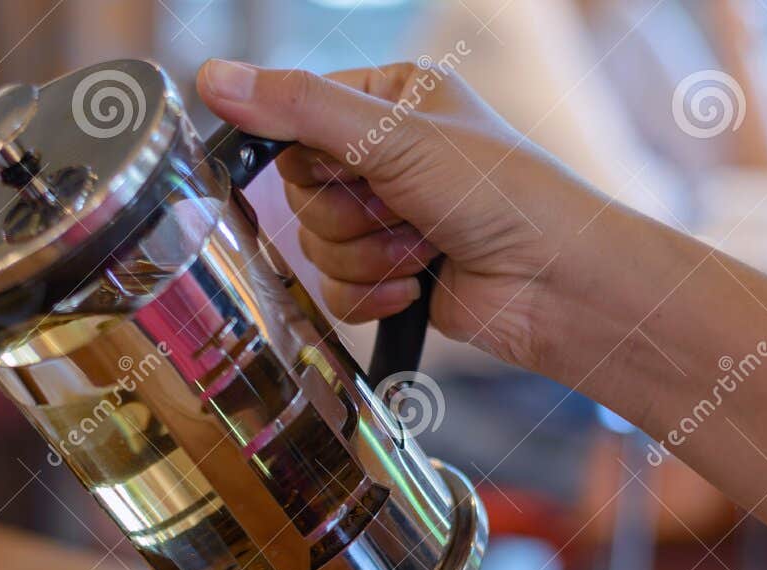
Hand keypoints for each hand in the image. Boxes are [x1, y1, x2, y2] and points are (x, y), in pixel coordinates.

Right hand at [196, 58, 613, 373]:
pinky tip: (417, 284)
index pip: (296, 119)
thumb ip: (299, 109)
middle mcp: (385, 156)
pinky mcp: (389, 276)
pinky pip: (335, 292)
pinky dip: (372, 293)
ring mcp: (386, 219)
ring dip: (367, 254)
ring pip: (315, 245)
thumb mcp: (393, 136)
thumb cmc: (499, 191)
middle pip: (300, 190)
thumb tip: (213, 79)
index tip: (343, 165)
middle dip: (348, 211)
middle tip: (401, 205)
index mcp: (389, 100)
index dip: (307, 153)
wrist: (553, 282)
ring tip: (422, 243)